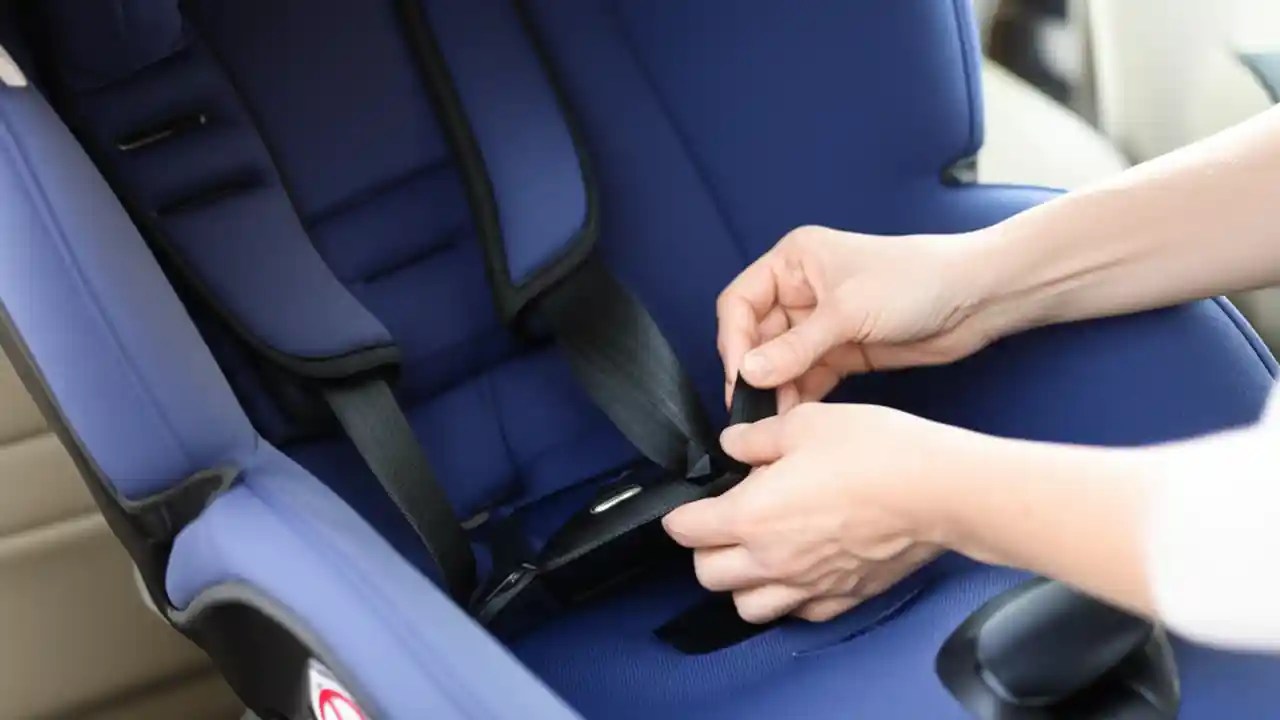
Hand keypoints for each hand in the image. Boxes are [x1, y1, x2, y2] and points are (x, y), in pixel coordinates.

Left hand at [663, 403, 969, 623]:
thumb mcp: (805, 423)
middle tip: (723, 522)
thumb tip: (733, 444)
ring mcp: (807, 585)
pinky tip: (799, 568)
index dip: (681, 514)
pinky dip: (788, 596)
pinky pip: (797, 613)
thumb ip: (757, 438)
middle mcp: (772, 560)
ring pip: (747, 606)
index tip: (690, 504)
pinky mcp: (841, 597)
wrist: (940, 491)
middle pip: (707, 575)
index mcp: (751, 516)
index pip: (686, 530)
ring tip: (757, 552)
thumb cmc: (877, 453)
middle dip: (705, 549)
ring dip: (741, 582)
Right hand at [717, 225, 1004, 408]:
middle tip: (750, 407)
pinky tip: (795, 417)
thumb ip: (795, 347)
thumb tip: (749, 373)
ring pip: (779, 362)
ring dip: (775, 390)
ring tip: (773, 419)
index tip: (739, 376)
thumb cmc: (916, 279)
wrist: (975, 298)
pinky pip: (806, 378)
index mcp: (794, 262)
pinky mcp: (841, 352)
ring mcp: (821, 324)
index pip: (740, 302)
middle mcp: (802, 291)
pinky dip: (799, 398)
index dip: (734, 340)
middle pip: (756, 337)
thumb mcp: (847, 311)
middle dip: (753, 371)